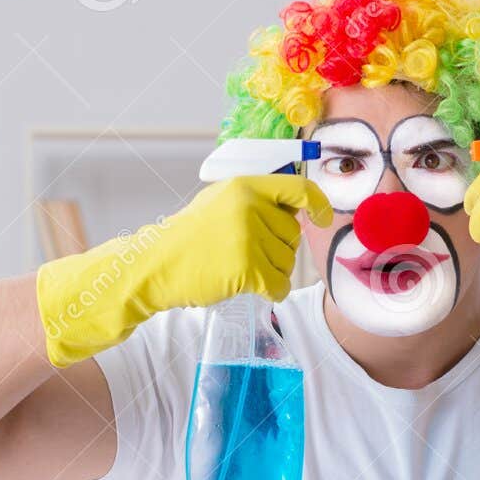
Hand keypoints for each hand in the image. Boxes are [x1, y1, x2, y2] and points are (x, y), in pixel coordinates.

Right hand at [36, 175, 330, 366]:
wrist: (155, 265)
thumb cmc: (187, 239)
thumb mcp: (219, 203)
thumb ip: (254, 200)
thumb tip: (296, 206)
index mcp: (245, 186)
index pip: (298, 189)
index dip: (318, 204)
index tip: (324, 217)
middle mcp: (250, 207)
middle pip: (292, 235)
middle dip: (277, 250)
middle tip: (243, 255)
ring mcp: (249, 237)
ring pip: (287, 263)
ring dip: (272, 273)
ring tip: (239, 270)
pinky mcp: (248, 268)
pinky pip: (279, 286)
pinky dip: (272, 293)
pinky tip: (254, 290)